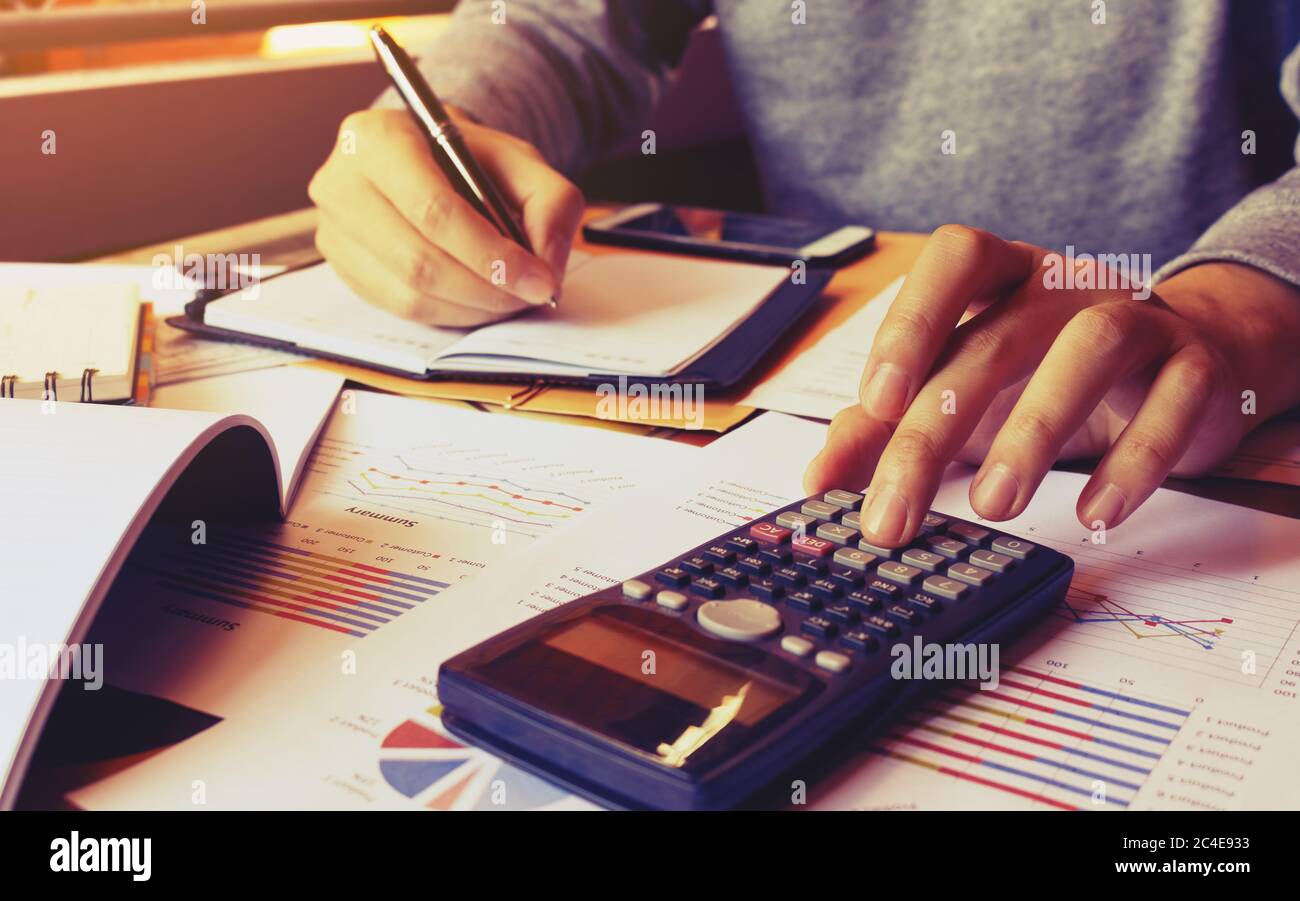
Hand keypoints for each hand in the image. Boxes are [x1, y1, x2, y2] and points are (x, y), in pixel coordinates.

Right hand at [308, 107, 584, 325]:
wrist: (426, 159)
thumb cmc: (470, 160)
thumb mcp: (521, 160)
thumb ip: (550, 203)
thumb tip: (548, 267)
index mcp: (378, 138)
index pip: (433, 210)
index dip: (490, 254)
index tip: (537, 280)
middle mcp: (341, 182)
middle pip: (418, 260)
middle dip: (485, 289)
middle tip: (529, 296)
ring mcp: (333, 228)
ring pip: (408, 294)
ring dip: (471, 308)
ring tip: (509, 299)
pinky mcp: (340, 266)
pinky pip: (398, 309)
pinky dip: (449, 314)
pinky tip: (478, 301)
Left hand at [804, 225, 1299, 544]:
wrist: (1186, 362)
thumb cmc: (1047, 376)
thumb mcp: (962, 395)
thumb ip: (885, 428)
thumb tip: (818, 478)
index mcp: (1004, 276)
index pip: (954, 263)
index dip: (911, 323)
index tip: (873, 401)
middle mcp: (1066, 286)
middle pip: (995, 339)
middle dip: (936, 430)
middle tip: (894, 514)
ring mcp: (1139, 317)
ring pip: (1091, 348)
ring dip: (1035, 429)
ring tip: (992, 505)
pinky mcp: (1196, 366)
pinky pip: (1173, 402)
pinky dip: (1133, 459)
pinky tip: (1095, 512)